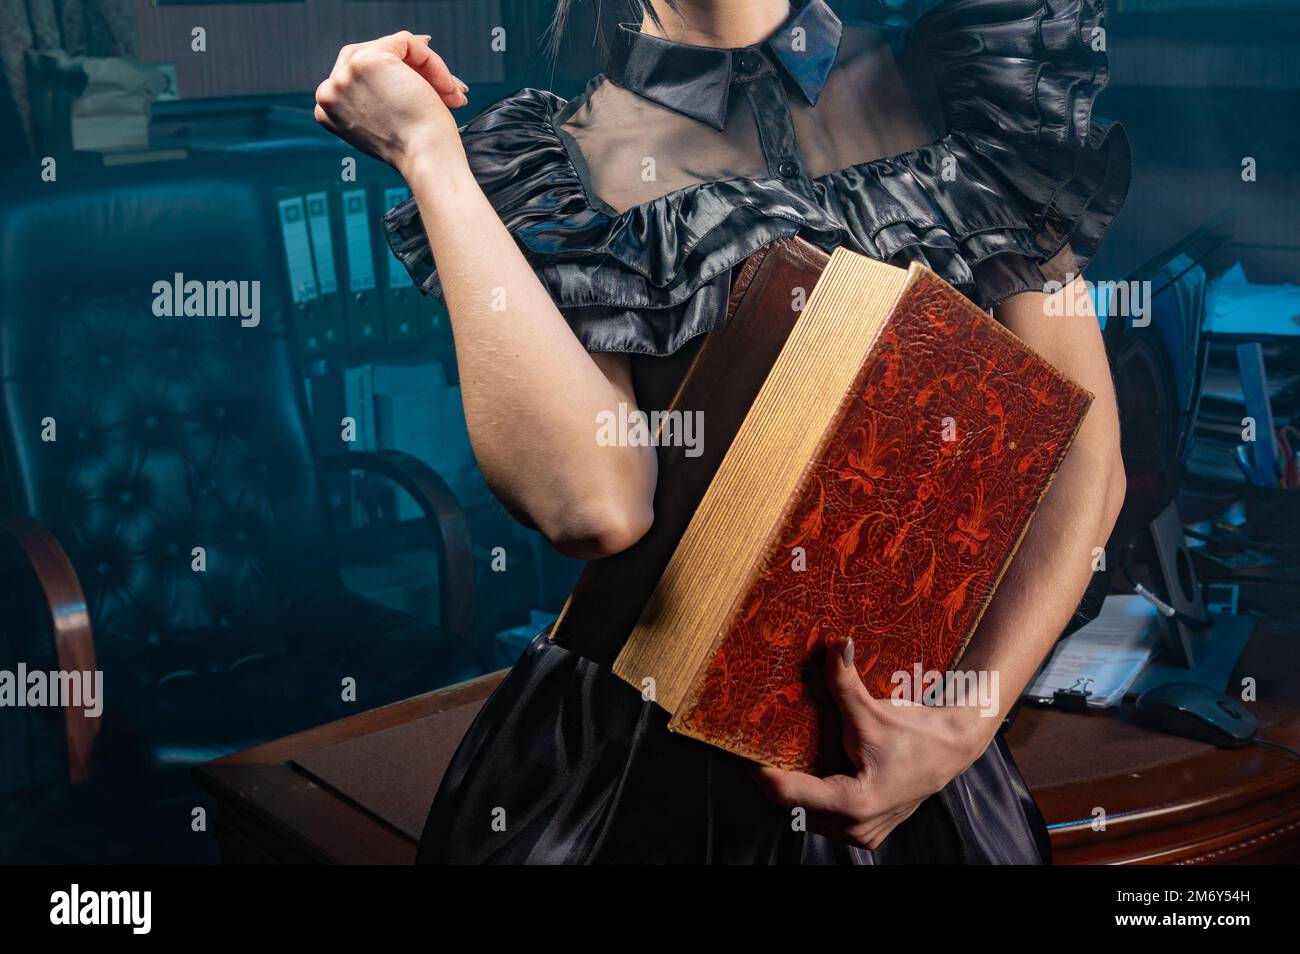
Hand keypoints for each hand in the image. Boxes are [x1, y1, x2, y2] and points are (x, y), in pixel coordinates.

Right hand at [315, 32, 468, 172]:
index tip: (426, 89)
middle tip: (448, 89)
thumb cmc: (415, 150)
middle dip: (412, 70)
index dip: (395, 78)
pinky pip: (407, 42)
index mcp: (326, 110)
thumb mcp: (382, 126)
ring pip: (391, 48)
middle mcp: (329, 91)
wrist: (425, 160)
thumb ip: (376, 100)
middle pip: (370, 57)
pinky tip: (448, 87)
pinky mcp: (370, 60)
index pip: (358, 76)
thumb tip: (402, 72)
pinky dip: (432, 62)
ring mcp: (346, 73)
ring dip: (426, 67)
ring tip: (451, 92)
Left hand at [751, 636, 997, 849]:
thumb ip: (845, 683)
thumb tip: (833, 643)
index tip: (743, 750)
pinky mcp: (863, 831)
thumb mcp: (874, 711)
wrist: (951, 749)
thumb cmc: (916, 733)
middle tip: (758, 743)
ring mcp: (859, 834)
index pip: (789, 793)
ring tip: (780, 753)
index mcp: (853, 803)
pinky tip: (810, 767)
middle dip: (777, 774)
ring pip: (807, 811)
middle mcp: (854, 827)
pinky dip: (814, 792)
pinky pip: (824, 815)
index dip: (761, 772)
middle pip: (794, 803)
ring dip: (795, 785)